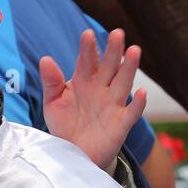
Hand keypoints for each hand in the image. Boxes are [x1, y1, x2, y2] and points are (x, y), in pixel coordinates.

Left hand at [41, 28, 146, 172]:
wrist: (74, 154)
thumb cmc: (65, 124)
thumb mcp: (53, 103)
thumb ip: (51, 82)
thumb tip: (45, 59)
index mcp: (85, 81)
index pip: (87, 61)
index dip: (88, 49)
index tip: (87, 34)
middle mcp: (102, 89)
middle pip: (110, 67)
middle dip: (113, 51)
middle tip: (117, 33)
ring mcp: (113, 105)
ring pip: (123, 83)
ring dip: (129, 68)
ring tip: (134, 50)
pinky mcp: (121, 124)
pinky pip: (132, 112)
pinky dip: (138, 104)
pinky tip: (142, 92)